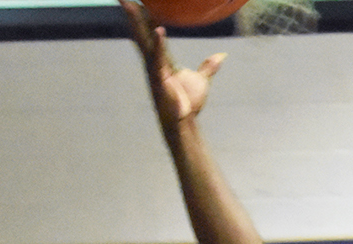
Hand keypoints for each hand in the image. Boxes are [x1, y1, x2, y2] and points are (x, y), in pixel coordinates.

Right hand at [120, 1, 225, 132]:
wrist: (184, 122)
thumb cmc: (188, 103)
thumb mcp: (201, 80)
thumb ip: (209, 66)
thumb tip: (221, 56)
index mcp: (161, 59)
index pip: (151, 32)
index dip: (144, 16)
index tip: (138, 1)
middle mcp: (153, 61)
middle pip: (141, 32)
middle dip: (133, 14)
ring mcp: (154, 69)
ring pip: (144, 41)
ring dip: (137, 23)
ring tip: (131, 4)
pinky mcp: (160, 78)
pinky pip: (159, 57)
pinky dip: (159, 44)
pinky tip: (159, 29)